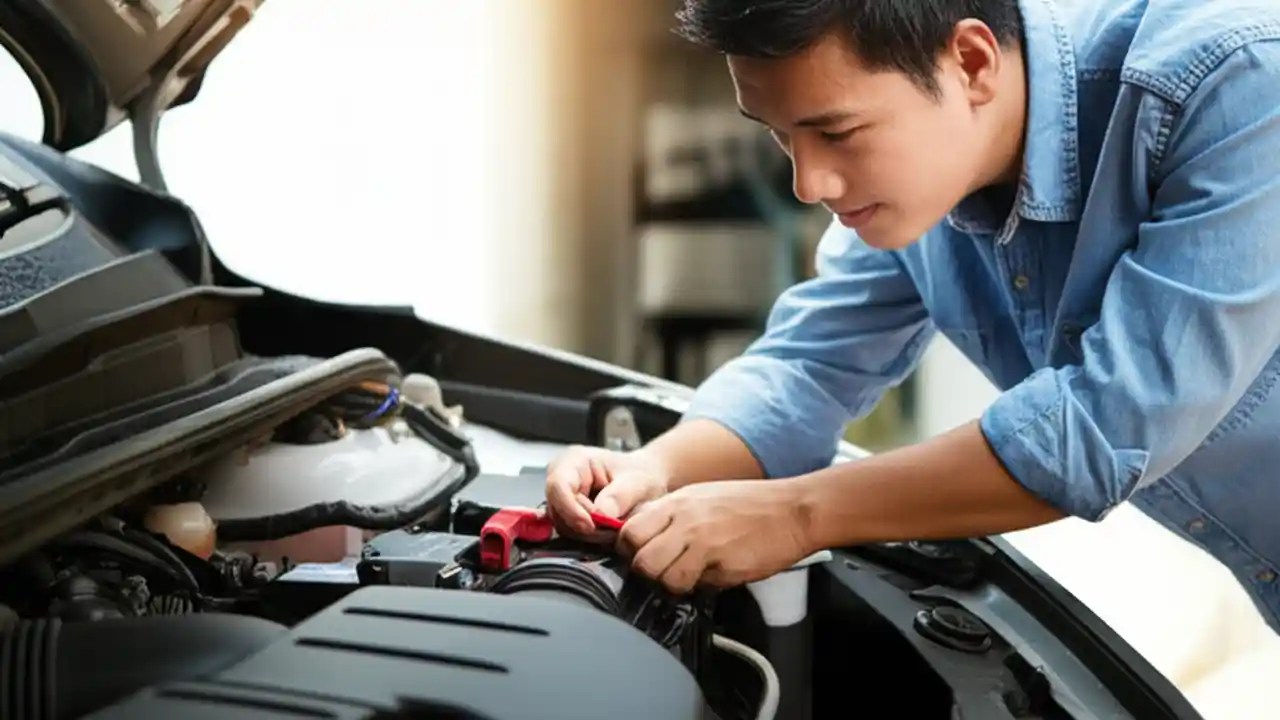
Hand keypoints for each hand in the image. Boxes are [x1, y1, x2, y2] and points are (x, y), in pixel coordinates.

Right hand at [544, 445, 670, 539]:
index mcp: (574, 461)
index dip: (570, 509)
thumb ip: (619, 496)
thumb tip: (600, 514)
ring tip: (614, 529)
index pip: (558, 486)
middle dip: (585, 525)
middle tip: (613, 530)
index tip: (590, 526)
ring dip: (589, 534)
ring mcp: (563, 500)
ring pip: (564, 526)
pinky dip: (590, 537)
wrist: (646, 482)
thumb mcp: (638, 481)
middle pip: (558, 510)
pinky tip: (607, 532)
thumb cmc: (640, 474)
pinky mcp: (568, 517)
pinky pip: (572, 533)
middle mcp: (562, 480)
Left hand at [616, 479, 811, 594]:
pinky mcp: (721, 562)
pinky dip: (694, 588)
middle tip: (660, 574)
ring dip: (669, 584)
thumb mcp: (702, 498)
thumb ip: (672, 517)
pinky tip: (707, 579)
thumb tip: (647, 541)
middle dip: (644, 571)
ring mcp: (701, 541)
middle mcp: (684, 519)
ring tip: (686, 578)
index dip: (629, 550)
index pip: (629, 530)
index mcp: (677, 502)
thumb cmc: (752, 506)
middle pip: (638, 556)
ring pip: (659, 575)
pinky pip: (691, 585)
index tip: (639, 557)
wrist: (793, 511)